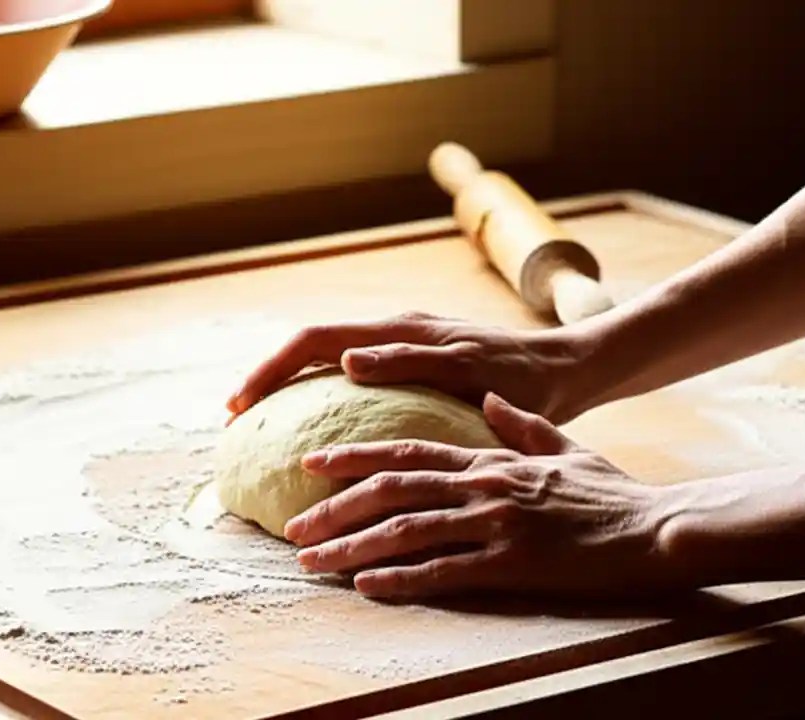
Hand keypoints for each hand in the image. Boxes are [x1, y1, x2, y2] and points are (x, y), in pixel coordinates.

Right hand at [226, 312, 595, 425]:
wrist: (568, 371)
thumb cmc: (524, 378)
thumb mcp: (471, 372)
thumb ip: (409, 362)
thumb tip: (347, 362)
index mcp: (399, 332)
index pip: (313, 341)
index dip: (270, 370)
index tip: (240, 404)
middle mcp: (392, 332)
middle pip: (308, 347)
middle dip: (266, 378)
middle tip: (235, 419)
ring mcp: (400, 346)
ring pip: (325, 360)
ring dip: (288, 385)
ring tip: (261, 424)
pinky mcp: (410, 364)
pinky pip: (349, 375)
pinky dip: (319, 394)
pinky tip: (313, 426)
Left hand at [283, 394, 680, 599]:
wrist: (658, 528)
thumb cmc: (612, 492)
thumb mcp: (564, 447)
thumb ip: (519, 425)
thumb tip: (489, 401)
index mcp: (489, 458)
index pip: (406, 451)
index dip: (354, 457)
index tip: (312, 464)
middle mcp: (483, 485)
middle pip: (391, 489)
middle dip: (335, 508)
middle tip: (294, 526)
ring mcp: (496, 524)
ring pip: (405, 530)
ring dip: (352, 547)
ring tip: (312, 562)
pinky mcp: (513, 564)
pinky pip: (444, 571)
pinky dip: (400, 579)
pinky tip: (367, 587)